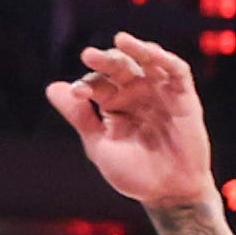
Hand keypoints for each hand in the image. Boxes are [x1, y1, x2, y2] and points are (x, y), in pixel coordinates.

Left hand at [46, 34, 213, 211]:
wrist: (169, 194)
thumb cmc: (134, 174)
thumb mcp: (101, 146)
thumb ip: (79, 117)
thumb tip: (51, 87)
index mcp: (114, 104)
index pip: (97, 84)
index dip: (87, 85)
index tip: (78, 94)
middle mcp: (136, 93)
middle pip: (120, 67)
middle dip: (105, 60)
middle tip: (89, 56)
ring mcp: (160, 93)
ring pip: (147, 61)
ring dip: (135, 49)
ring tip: (121, 39)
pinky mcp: (184, 97)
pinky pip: (176, 71)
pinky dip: (164, 59)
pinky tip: (150, 52)